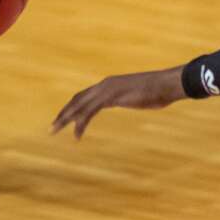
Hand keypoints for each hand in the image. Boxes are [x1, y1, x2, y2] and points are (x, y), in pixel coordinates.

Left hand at [51, 66, 185, 138]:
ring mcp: (107, 89)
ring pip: (78, 105)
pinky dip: (81, 124)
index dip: (73, 107)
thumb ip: (133, 97)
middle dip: (63, 113)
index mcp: (111, 83)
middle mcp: (105, 84)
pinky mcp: (111, 97)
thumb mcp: (141, 95)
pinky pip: (89, 112)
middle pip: (77, 99)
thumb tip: (137, 99)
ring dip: (65, 119)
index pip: (85, 95)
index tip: (65, 118)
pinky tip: (77, 135)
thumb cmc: (160, 91)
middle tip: (51, 128)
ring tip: (54, 131)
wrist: (168, 84)